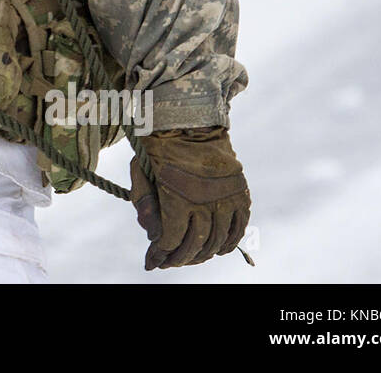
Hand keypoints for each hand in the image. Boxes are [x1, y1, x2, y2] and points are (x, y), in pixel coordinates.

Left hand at [129, 126, 249, 269]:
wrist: (191, 119)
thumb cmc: (160, 145)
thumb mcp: (141, 170)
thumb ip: (143, 203)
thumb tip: (152, 236)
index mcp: (177, 197)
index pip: (170, 240)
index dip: (160, 255)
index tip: (151, 262)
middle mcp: (205, 201)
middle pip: (194, 244)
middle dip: (178, 258)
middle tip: (168, 261)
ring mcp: (225, 198)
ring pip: (217, 240)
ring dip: (203, 253)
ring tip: (190, 256)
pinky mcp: (240, 193)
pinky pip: (238, 227)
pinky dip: (229, 242)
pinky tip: (218, 248)